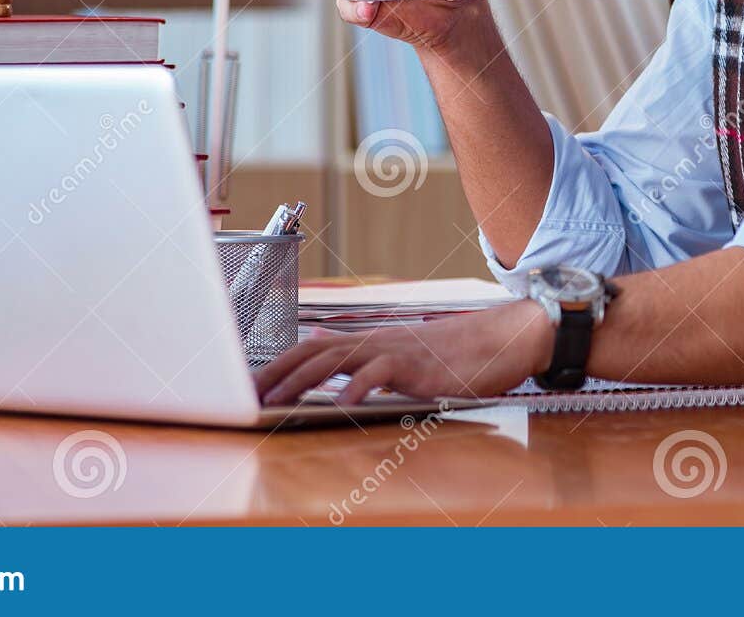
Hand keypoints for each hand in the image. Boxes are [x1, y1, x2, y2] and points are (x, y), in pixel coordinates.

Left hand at [255, 298, 552, 404]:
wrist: (502, 338)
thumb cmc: (455, 353)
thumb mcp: (399, 351)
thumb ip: (357, 350)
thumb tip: (318, 341)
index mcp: (368, 341)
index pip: (309, 350)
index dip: (275, 366)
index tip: (245, 387)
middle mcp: (374, 341)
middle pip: (311, 353)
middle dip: (273, 374)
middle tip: (242, 396)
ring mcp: (393, 350)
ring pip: (335, 361)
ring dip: (300, 382)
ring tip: (273, 401)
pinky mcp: (415, 365)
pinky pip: (378, 374)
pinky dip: (355, 389)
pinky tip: (337, 406)